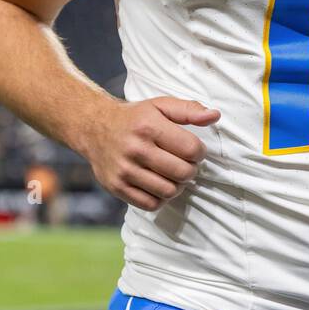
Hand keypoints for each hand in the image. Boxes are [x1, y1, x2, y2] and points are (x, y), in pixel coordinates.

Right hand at [82, 96, 220, 211]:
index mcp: (149, 126)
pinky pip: (151, 204)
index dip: (199, 152)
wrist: (94, 128)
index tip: (193, 150)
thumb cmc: (135, 118)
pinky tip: (158, 183)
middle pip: (183, 173)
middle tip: (185, 164)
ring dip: (177, 185)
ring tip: (172, 174)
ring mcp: (124, 170)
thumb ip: (189, 110)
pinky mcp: (116, 187)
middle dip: (191, 170)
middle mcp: (135, 149)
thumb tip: (214, 116)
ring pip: (169, 191)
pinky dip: (160, 198)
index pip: (191, 150)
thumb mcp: (160, 106)